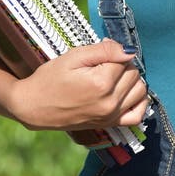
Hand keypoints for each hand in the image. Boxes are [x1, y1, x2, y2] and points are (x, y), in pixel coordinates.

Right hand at [9, 39, 147, 131]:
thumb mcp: (74, 57)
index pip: (124, 59)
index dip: (112, 52)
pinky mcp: (109, 124)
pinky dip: (138, 101)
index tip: (99, 52)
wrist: (34, 106)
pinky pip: (137, 115)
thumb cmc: (51, 78)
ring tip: (113, 76)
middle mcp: (110, 102)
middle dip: (122, 64)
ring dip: (131, 80)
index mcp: (101, 83)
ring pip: (140, 91)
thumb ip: (104, 51)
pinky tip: (127, 92)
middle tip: (102, 64)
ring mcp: (111, 116)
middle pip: (133, 74)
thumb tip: (129, 51)